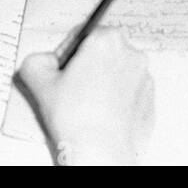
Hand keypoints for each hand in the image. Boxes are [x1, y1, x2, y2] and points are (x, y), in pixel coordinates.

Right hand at [16, 27, 154, 164]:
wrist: (101, 153)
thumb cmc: (75, 118)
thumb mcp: (40, 82)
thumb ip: (36, 61)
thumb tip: (43, 61)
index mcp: (106, 40)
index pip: (81, 35)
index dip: (67, 53)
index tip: (62, 71)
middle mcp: (131, 53)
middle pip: (102, 51)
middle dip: (87, 66)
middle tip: (72, 89)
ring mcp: (144, 77)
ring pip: (117, 71)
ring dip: (103, 82)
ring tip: (87, 106)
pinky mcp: (151, 99)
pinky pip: (129, 92)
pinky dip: (117, 99)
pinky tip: (102, 115)